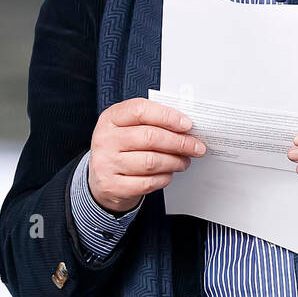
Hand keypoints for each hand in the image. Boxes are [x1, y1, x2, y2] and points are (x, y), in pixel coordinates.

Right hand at [87, 98, 205, 214]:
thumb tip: (185, 125)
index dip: (168, 116)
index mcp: (111, 118)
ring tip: (184, 160)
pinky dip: (164, 178)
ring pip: (151, 162)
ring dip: (175, 161)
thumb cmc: (122, 148)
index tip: (187, 124)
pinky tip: (169, 173)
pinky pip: (147, 182)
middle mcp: (106, 139)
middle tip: (195, 146)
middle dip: (179, 142)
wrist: (102, 178)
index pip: (140, 110)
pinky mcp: (113, 186)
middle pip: (150, 137)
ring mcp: (107, 164)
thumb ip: (152, 122)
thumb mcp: (129, 127)